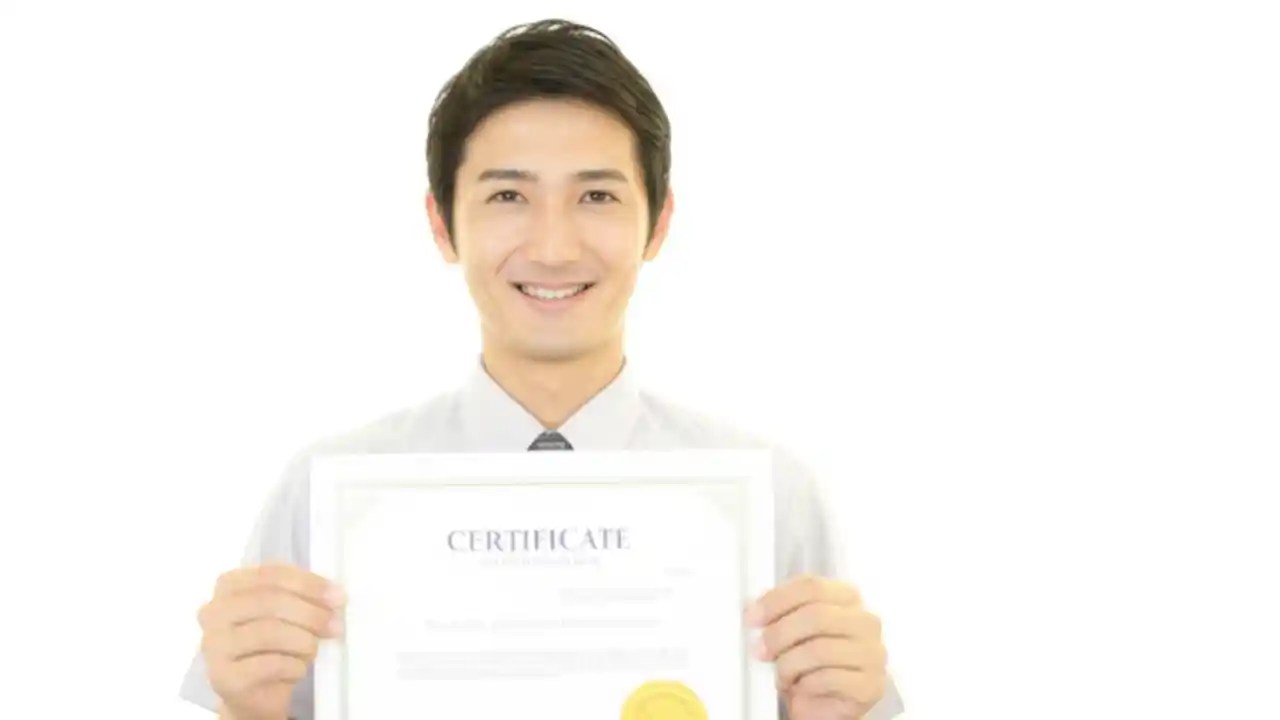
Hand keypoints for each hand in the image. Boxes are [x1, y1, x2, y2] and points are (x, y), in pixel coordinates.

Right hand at [197, 562, 345, 719]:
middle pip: (269, 601)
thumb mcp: (287, 613)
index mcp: (229, 585)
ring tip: (314, 650)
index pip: (270, 574)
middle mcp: (213, 611)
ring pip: (268, 632)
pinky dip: (294, 666)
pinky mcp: (223, 677)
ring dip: (303, 641)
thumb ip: (303, 598)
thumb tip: (335, 596)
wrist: (255, 694)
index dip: (308, 584)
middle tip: (335, 625)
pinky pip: (268, 665)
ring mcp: (214, 645)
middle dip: (310, 613)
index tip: (337, 596)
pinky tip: (298, 669)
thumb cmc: (273, 646)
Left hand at [746, 575, 886, 719]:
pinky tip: (799, 686)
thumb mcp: (791, 631)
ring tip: (780, 674)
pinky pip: (829, 679)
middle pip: (816, 616)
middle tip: (760, 650)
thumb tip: (751, 607)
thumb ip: (776, 613)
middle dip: (779, 634)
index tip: (752, 618)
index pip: (811, 586)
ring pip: (820, 650)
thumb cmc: (809, 663)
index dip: (776, 600)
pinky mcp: (870, 685)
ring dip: (789, 664)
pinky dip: (804, 684)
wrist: (826, 703)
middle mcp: (865, 621)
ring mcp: (872, 653)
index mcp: (846, 597)